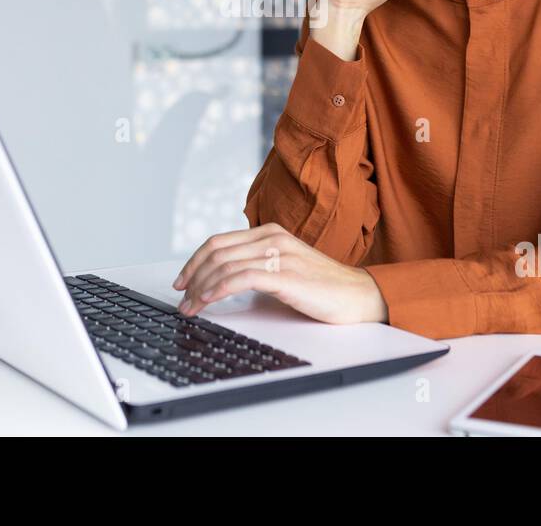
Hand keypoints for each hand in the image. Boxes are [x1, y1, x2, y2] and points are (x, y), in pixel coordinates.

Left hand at [171, 223, 388, 324]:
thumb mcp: (285, 268)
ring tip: (190, 307)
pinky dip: (218, 289)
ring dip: (200, 288)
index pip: (219, 241)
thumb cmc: (323, 287)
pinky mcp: (286, 276)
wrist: (359, 296)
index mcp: (271, 233)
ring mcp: (280, 256)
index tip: (182, 281)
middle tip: (181, 298)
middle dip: (192, 275)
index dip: (194, 261)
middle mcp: (273, 239)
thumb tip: (224, 281)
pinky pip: (241, 278)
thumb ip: (259, 265)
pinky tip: (208, 301)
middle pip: (216, 251)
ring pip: (224, 265)